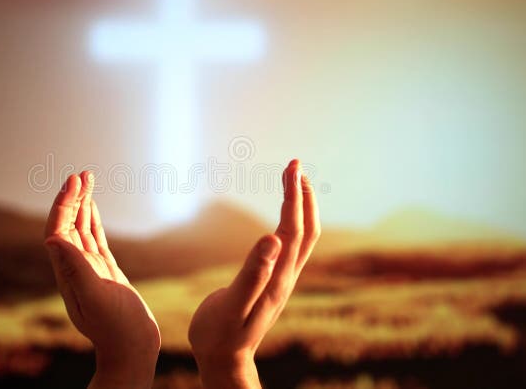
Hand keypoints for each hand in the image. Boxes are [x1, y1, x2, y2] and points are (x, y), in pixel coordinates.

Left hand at [44, 171, 159, 388]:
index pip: (58, 230)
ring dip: (82, 203)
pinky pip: (95, 238)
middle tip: (82, 172)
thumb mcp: (95, 297)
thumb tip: (51, 239)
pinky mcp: (105, 271)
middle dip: (72, 197)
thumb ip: (74, 268)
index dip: (63, 204)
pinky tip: (93, 206)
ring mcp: (90, 268)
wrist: (133, 349)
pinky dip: (92, 219)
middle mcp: (75, 267)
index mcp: (68, 271)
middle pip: (67, 224)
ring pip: (81, 228)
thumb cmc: (116, 328)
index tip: (74, 182)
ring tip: (87, 178)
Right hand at [188, 159, 319, 388]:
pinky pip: (290, 246)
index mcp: (278, 277)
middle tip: (294, 163)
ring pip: (300, 237)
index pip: (293, 228)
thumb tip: (272, 238)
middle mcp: (286, 277)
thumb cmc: (220, 335)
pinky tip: (279, 219)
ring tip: (292, 180)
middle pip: (305, 229)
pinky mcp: (272, 284)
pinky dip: (289, 222)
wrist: (224, 362)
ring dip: (299, 206)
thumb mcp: (232, 306)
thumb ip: (252, 274)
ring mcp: (281, 280)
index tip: (292, 166)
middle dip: (302, 194)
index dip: (294, 196)